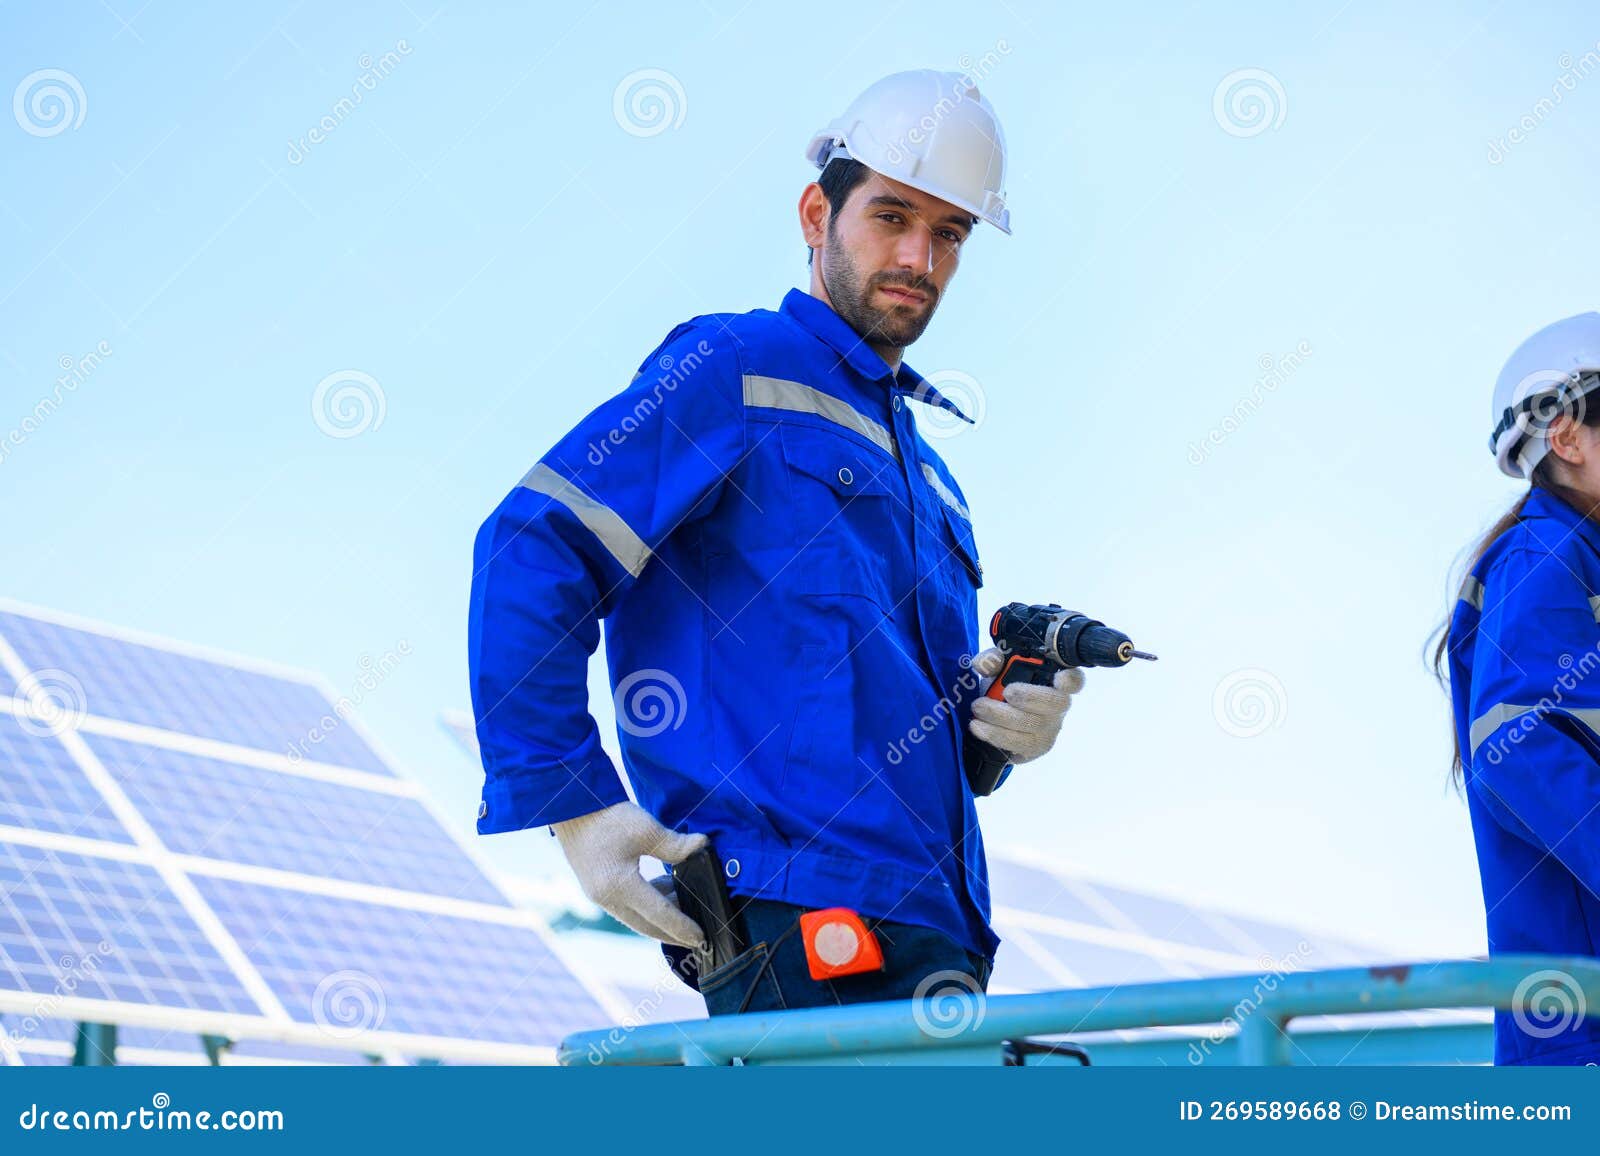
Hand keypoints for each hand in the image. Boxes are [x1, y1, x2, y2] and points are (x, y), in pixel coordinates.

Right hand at [551, 801, 707, 947]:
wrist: (572, 808)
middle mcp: (607, 898)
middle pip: (646, 927)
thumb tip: (702, 847)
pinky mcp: (597, 888)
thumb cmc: (608, 817)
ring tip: (685, 910)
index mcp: (620, 886)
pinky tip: (664, 892)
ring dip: (659, 919)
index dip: (682, 927)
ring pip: (635, 918)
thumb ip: (676, 845)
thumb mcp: (646, 829)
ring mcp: (599, 895)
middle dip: (672, 935)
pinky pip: (626, 907)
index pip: (660, 915)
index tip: (701, 938)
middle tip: (697, 940)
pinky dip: (646, 906)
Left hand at [967, 646, 1083, 763]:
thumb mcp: (998, 668)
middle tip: (1006, 692)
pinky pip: (1019, 745)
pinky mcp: (1036, 748)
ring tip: (978, 708)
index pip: (1074, 680)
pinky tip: (979, 727)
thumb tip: (988, 662)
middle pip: (1055, 703)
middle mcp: (1058, 706)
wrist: (994, 717)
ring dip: (1002, 717)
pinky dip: (996, 735)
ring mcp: (1050, 729)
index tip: (1059, 679)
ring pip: (1033, 726)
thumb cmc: (1005, 685)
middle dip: (1030, 697)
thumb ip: (993, 660)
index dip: (1070, 680)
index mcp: (1056, 681)